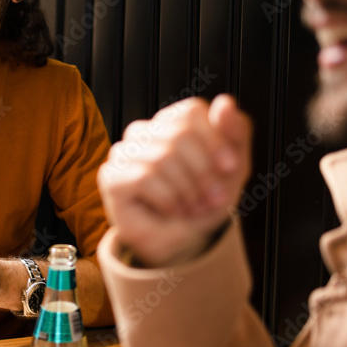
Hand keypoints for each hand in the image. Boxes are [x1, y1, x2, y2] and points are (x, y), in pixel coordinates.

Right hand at [98, 94, 251, 266]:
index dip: (214, 139)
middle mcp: (143, 131)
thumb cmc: (203, 203)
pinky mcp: (111, 176)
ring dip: (187, 190)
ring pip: (163, 157)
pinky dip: (168, 199)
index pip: (190, 111)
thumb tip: (225, 102)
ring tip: (192, 208)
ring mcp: (123, 153)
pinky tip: (172, 210)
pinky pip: (144, 177)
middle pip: (179, 134)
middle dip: (204, 172)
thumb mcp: (232, 170)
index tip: (229, 168)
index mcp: (170, 123)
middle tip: (212, 199)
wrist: (182, 244)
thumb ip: (235, 133)